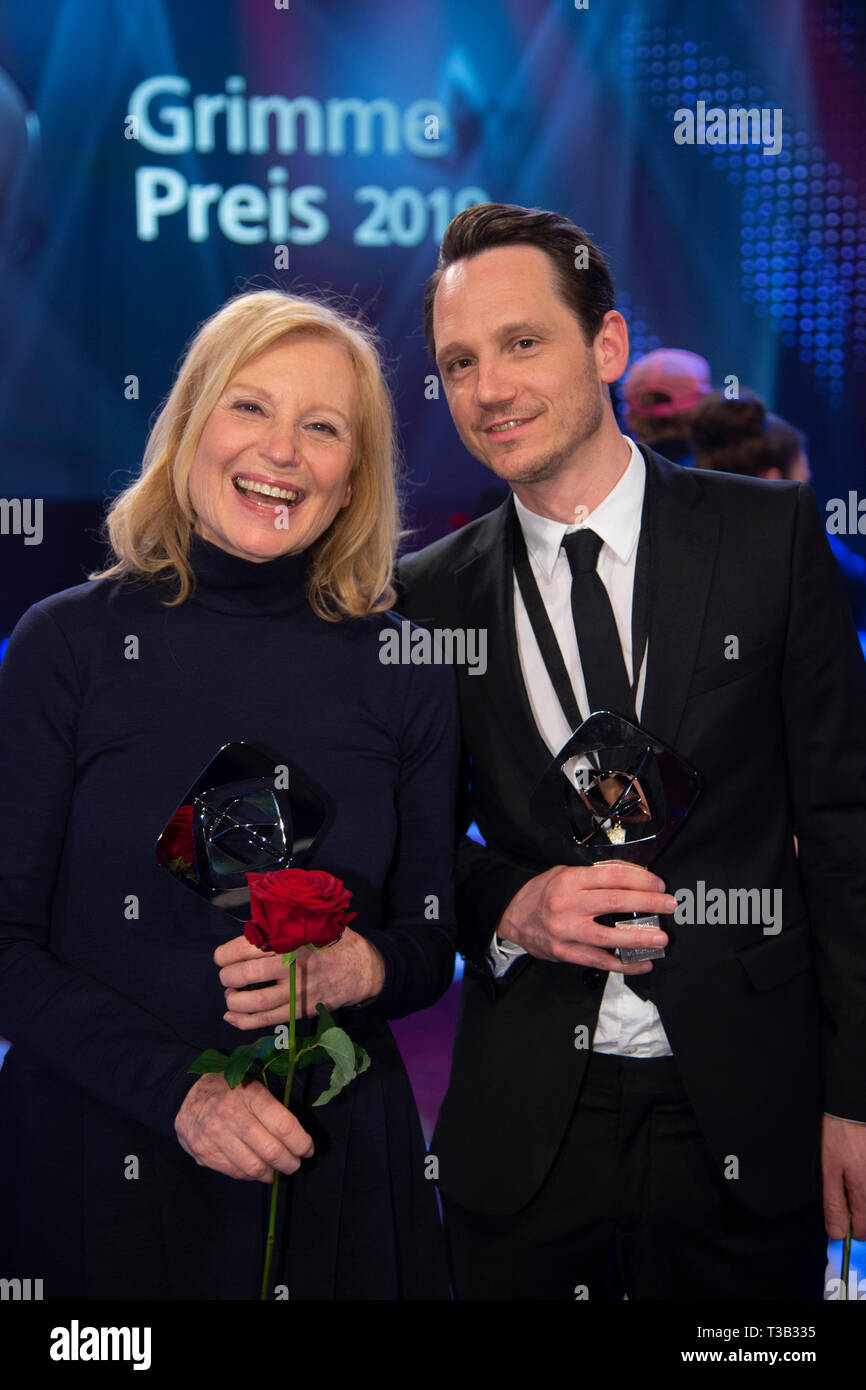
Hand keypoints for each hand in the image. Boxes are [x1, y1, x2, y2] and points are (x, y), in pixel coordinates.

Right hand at [174, 1072, 313, 1181]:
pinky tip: (258, 1169)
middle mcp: (231, 1115)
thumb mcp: (252, 1083)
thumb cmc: (229, 1087)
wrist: (186, 1094)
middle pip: (271, 1150)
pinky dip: (252, 1176)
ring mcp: (215, 1136)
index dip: (301, 1141)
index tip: (308, 1149)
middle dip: (290, 1162)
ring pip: (254, 1167)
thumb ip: (273, 1106)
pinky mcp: (204, 1153)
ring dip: (272, 1173)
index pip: (283, 1125)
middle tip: (296, 1163)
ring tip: (278, 1170)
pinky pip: (236, 1173)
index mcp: (249, 1094)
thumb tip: (298, 1134)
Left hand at [215, 926, 385, 1029]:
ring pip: (254, 1001)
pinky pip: (266, 1020)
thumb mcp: (315, 921)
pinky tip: (231, 1016)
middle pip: (246, 974)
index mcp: (293, 940)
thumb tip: (254, 919)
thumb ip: (287, 919)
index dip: (226, 954)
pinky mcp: (300, 1011)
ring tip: (230, 994)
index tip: (220, 957)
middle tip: (225, 975)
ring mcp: (297, 991)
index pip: (249, 946)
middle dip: (227, 976)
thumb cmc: (334, 941)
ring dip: (233, 1000)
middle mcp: (293, 966)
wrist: (364, 969)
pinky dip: (243, 1021)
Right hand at [497, 860, 676, 974]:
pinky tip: (642, 963)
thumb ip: (594, 876)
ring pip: (609, 936)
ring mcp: (566, 931)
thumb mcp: (564, 873)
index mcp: (570, 879)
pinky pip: (599, 961)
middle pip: (615, 902)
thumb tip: (633, 878)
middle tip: (669, 906)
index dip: (641, 879)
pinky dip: (623, 964)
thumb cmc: (542, 893)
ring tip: (661, 938)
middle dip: (648, 903)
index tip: (659, 885)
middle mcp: (568, 904)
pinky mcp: (565, 953)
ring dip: (639, 937)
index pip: (613, 876)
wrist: (511, 916)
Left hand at [822, 1114, 865, 1239]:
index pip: (861, 1231)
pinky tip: (859, 1174)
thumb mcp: (830, 1170)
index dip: (847, 1230)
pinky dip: (864, 1189)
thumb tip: (836, 1233)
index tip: (839, 1225)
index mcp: (864, 1193)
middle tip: (845, 1199)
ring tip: (851, 1183)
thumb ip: (834, 1203)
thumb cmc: (841, 1136)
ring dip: (863, 1203)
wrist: (854, 1109)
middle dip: (857, 1217)